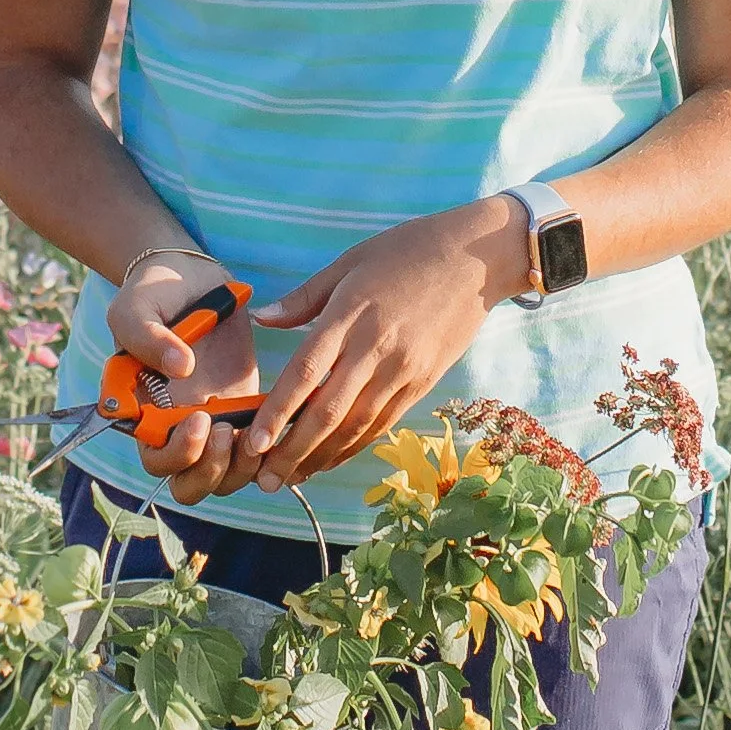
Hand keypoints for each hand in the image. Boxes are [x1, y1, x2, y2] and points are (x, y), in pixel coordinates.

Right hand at [106, 257, 260, 507]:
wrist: (191, 277)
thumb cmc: (154, 292)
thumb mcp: (137, 306)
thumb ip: (148, 337)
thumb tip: (180, 369)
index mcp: (144, 413)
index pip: (157, 460)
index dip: (179, 454)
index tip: (199, 418)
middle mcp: (176, 428)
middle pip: (191, 484)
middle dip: (212, 470)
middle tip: (227, 430)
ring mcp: (213, 424)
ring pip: (227, 478)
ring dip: (242, 466)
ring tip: (255, 429)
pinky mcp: (244, 413)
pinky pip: (257, 453)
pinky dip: (270, 452)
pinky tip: (279, 423)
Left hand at [236, 198, 532, 493]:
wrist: (477, 257)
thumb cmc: (408, 249)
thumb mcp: (350, 262)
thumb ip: (305, 297)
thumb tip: (261, 318)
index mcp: (350, 313)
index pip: (306, 372)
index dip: (277, 411)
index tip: (253, 441)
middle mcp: (375, 348)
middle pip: (327, 412)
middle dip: (292, 450)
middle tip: (264, 480)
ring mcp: (402, 369)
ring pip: (355, 426)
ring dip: (320, 457)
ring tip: (290, 478)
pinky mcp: (422, 382)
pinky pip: (381, 423)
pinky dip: (352, 446)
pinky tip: (329, 460)